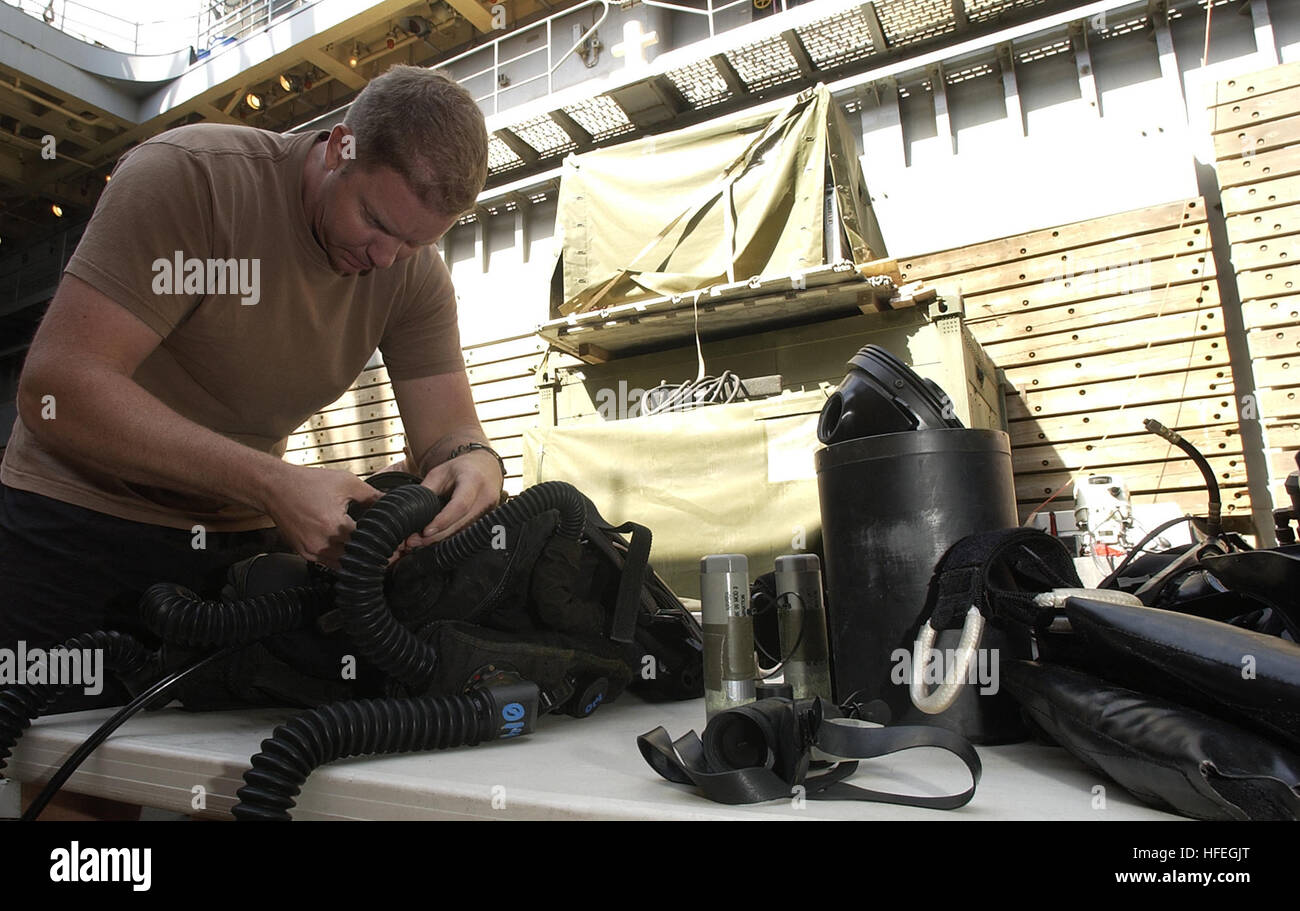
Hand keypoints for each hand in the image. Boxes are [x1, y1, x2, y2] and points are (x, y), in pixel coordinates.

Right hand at [260, 464, 381, 568]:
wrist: (274, 486)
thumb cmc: (305, 483)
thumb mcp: (346, 483)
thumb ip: (372, 495)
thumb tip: (391, 503)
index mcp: (333, 526)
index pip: (367, 546)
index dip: (384, 546)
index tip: (396, 547)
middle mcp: (320, 543)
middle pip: (356, 561)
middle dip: (373, 557)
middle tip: (386, 551)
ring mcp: (310, 551)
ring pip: (342, 566)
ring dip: (357, 561)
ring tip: (369, 551)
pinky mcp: (304, 553)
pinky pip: (328, 563)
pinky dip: (341, 559)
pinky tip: (349, 549)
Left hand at [398, 450, 502, 554]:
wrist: (486, 467)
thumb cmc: (462, 469)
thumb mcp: (440, 473)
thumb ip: (427, 490)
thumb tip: (409, 511)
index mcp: (474, 481)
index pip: (460, 505)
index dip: (443, 520)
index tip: (425, 532)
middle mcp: (486, 497)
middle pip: (461, 524)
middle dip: (436, 536)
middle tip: (414, 542)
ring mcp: (490, 511)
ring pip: (464, 532)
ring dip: (441, 540)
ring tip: (419, 542)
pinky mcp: (487, 520)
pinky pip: (467, 532)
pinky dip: (449, 537)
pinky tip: (434, 538)